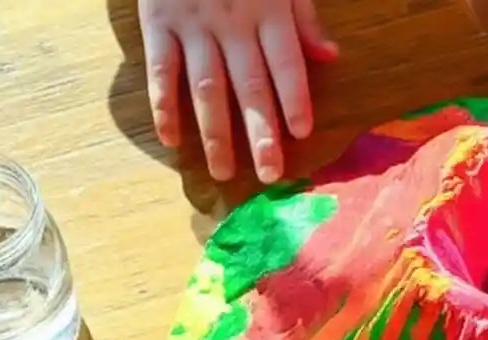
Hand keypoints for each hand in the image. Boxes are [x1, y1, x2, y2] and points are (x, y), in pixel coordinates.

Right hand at [139, 0, 338, 183]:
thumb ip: (302, 15)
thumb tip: (330, 56)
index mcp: (268, 9)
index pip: (285, 62)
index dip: (294, 97)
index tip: (301, 132)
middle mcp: (232, 23)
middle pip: (249, 84)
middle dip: (260, 132)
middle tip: (268, 174)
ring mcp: (193, 25)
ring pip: (206, 87)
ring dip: (215, 133)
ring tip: (223, 172)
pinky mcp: (158, 23)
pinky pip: (161, 70)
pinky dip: (163, 105)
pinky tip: (171, 140)